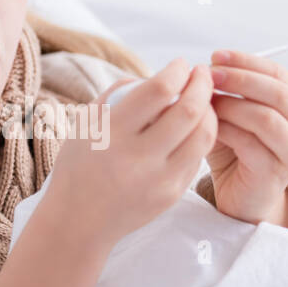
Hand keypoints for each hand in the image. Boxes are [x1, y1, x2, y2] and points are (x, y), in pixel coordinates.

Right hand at [43, 59, 216, 249]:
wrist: (78, 221)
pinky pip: (197, 158)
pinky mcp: (171, 195)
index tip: (180, 64)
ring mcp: (158, 180)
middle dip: (202, 85)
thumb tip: (158, 75)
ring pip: (203, 135)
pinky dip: (200, 137)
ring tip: (203, 101)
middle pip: (188, 111)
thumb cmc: (80, 164)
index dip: (177, 71)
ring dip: (209, 111)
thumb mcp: (86, 123)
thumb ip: (119, 93)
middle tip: (202, 74)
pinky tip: (194, 128)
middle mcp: (136, 157)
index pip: (158, 90)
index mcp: (111, 133)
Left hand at [204, 48, 287, 225]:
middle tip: (210, 75)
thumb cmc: (235, 152)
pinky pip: (251, 144)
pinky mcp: (275, 173)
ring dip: (233, 105)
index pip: (279, 74)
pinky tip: (209, 126)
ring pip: (267, 118)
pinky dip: (227, 130)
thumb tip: (203, 67)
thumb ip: (227, 91)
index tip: (216, 56)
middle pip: (278, 93)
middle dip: (241, 79)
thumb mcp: (231, 115)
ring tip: (207, 102)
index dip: (248, 61)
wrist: (240, 197)